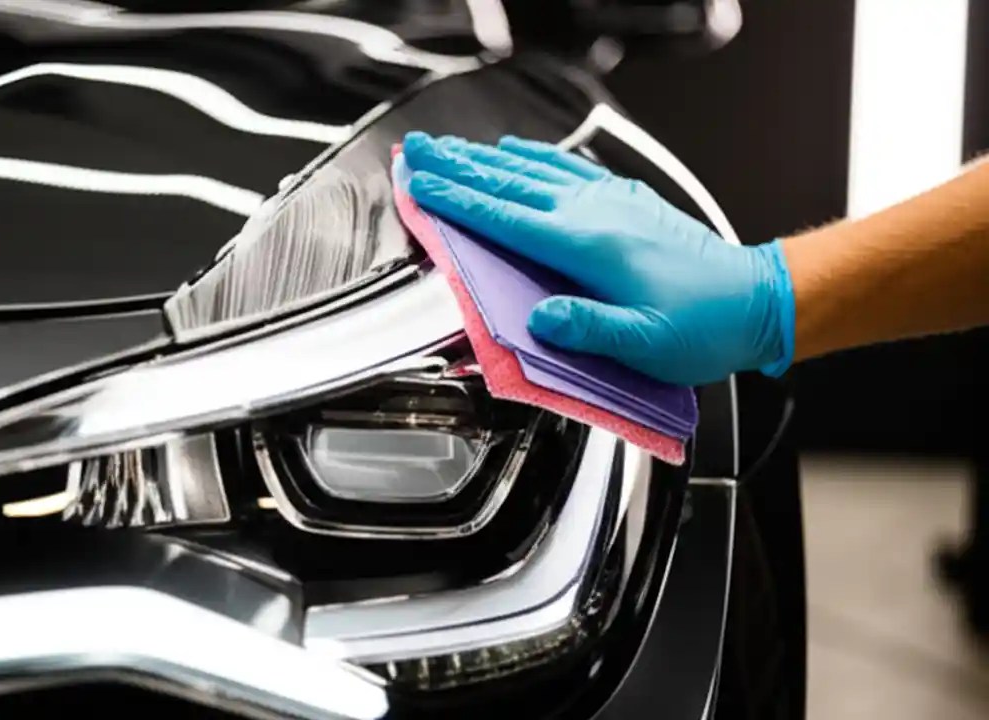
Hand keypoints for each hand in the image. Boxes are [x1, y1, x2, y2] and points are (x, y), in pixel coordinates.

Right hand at [401, 131, 793, 385]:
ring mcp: (611, 202)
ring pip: (532, 170)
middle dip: (455, 167)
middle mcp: (596, 214)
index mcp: (590, 248)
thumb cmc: (704, 326)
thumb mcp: (647, 344)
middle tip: (415, 151)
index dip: (455, 201)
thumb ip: (590, 329)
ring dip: (483, 157)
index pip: (505, 219)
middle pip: (508, 183)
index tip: (418, 184)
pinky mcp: (625, 201)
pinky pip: (566, 168)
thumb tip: (540, 318)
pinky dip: (532, 156)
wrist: (757, 299)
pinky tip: (513, 150)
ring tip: (447, 147)